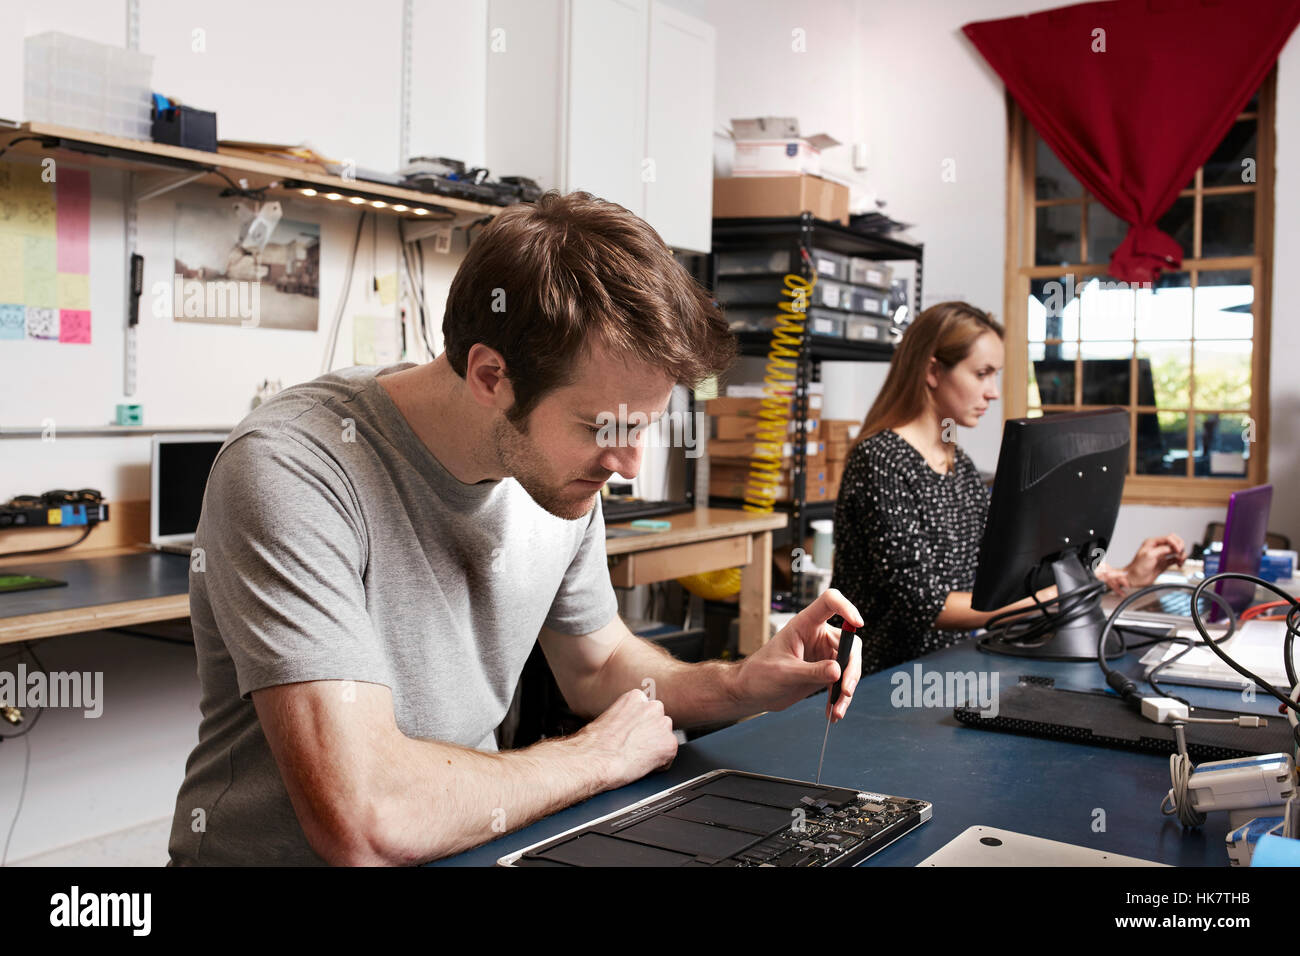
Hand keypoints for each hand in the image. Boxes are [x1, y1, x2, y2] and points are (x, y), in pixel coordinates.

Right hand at [578, 688, 677, 788]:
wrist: (593, 759)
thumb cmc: (593, 743)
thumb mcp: (608, 717)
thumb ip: (626, 717)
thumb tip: (631, 727)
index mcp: (636, 697)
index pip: (647, 711)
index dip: (639, 726)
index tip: (631, 735)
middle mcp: (653, 707)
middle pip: (659, 723)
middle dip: (650, 735)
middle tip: (634, 747)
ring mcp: (663, 725)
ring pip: (664, 739)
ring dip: (655, 748)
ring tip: (635, 757)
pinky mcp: (669, 745)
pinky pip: (668, 758)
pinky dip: (658, 765)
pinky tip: (641, 766)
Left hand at [733, 589, 863, 722]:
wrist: (752, 692)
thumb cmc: (760, 674)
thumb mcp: (785, 673)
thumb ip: (812, 672)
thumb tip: (838, 671)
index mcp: (805, 624)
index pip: (830, 602)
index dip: (846, 607)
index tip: (858, 623)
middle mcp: (818, 636)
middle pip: (849, 643)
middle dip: (851, 668)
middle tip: (845, 691)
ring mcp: (823, 654)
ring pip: (849, 666)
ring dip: (847, 689)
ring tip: (837, 711)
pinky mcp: (825, 672)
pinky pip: (842, 681)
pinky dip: (840, 697)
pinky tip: (834, 713)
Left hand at [1107, 534, 1186, 592]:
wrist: (1135, 578)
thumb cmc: (1137, 567)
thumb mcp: (1149, 555)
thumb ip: (1162, 550)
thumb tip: (1172, 548)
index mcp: (1152, 543)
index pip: (1169, 538)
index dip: (1175, 543)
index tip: (1177, 550)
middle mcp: (1158, 548)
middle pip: (1174, 542)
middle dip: (1180, 547)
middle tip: (1180, 553)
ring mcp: (1162, 555)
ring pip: (1177, 551)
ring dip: (1181, 554)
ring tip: (1180, 560)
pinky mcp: (1164, 563)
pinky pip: (1176, 559)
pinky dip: (1180, 561)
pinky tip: (1179, 564)